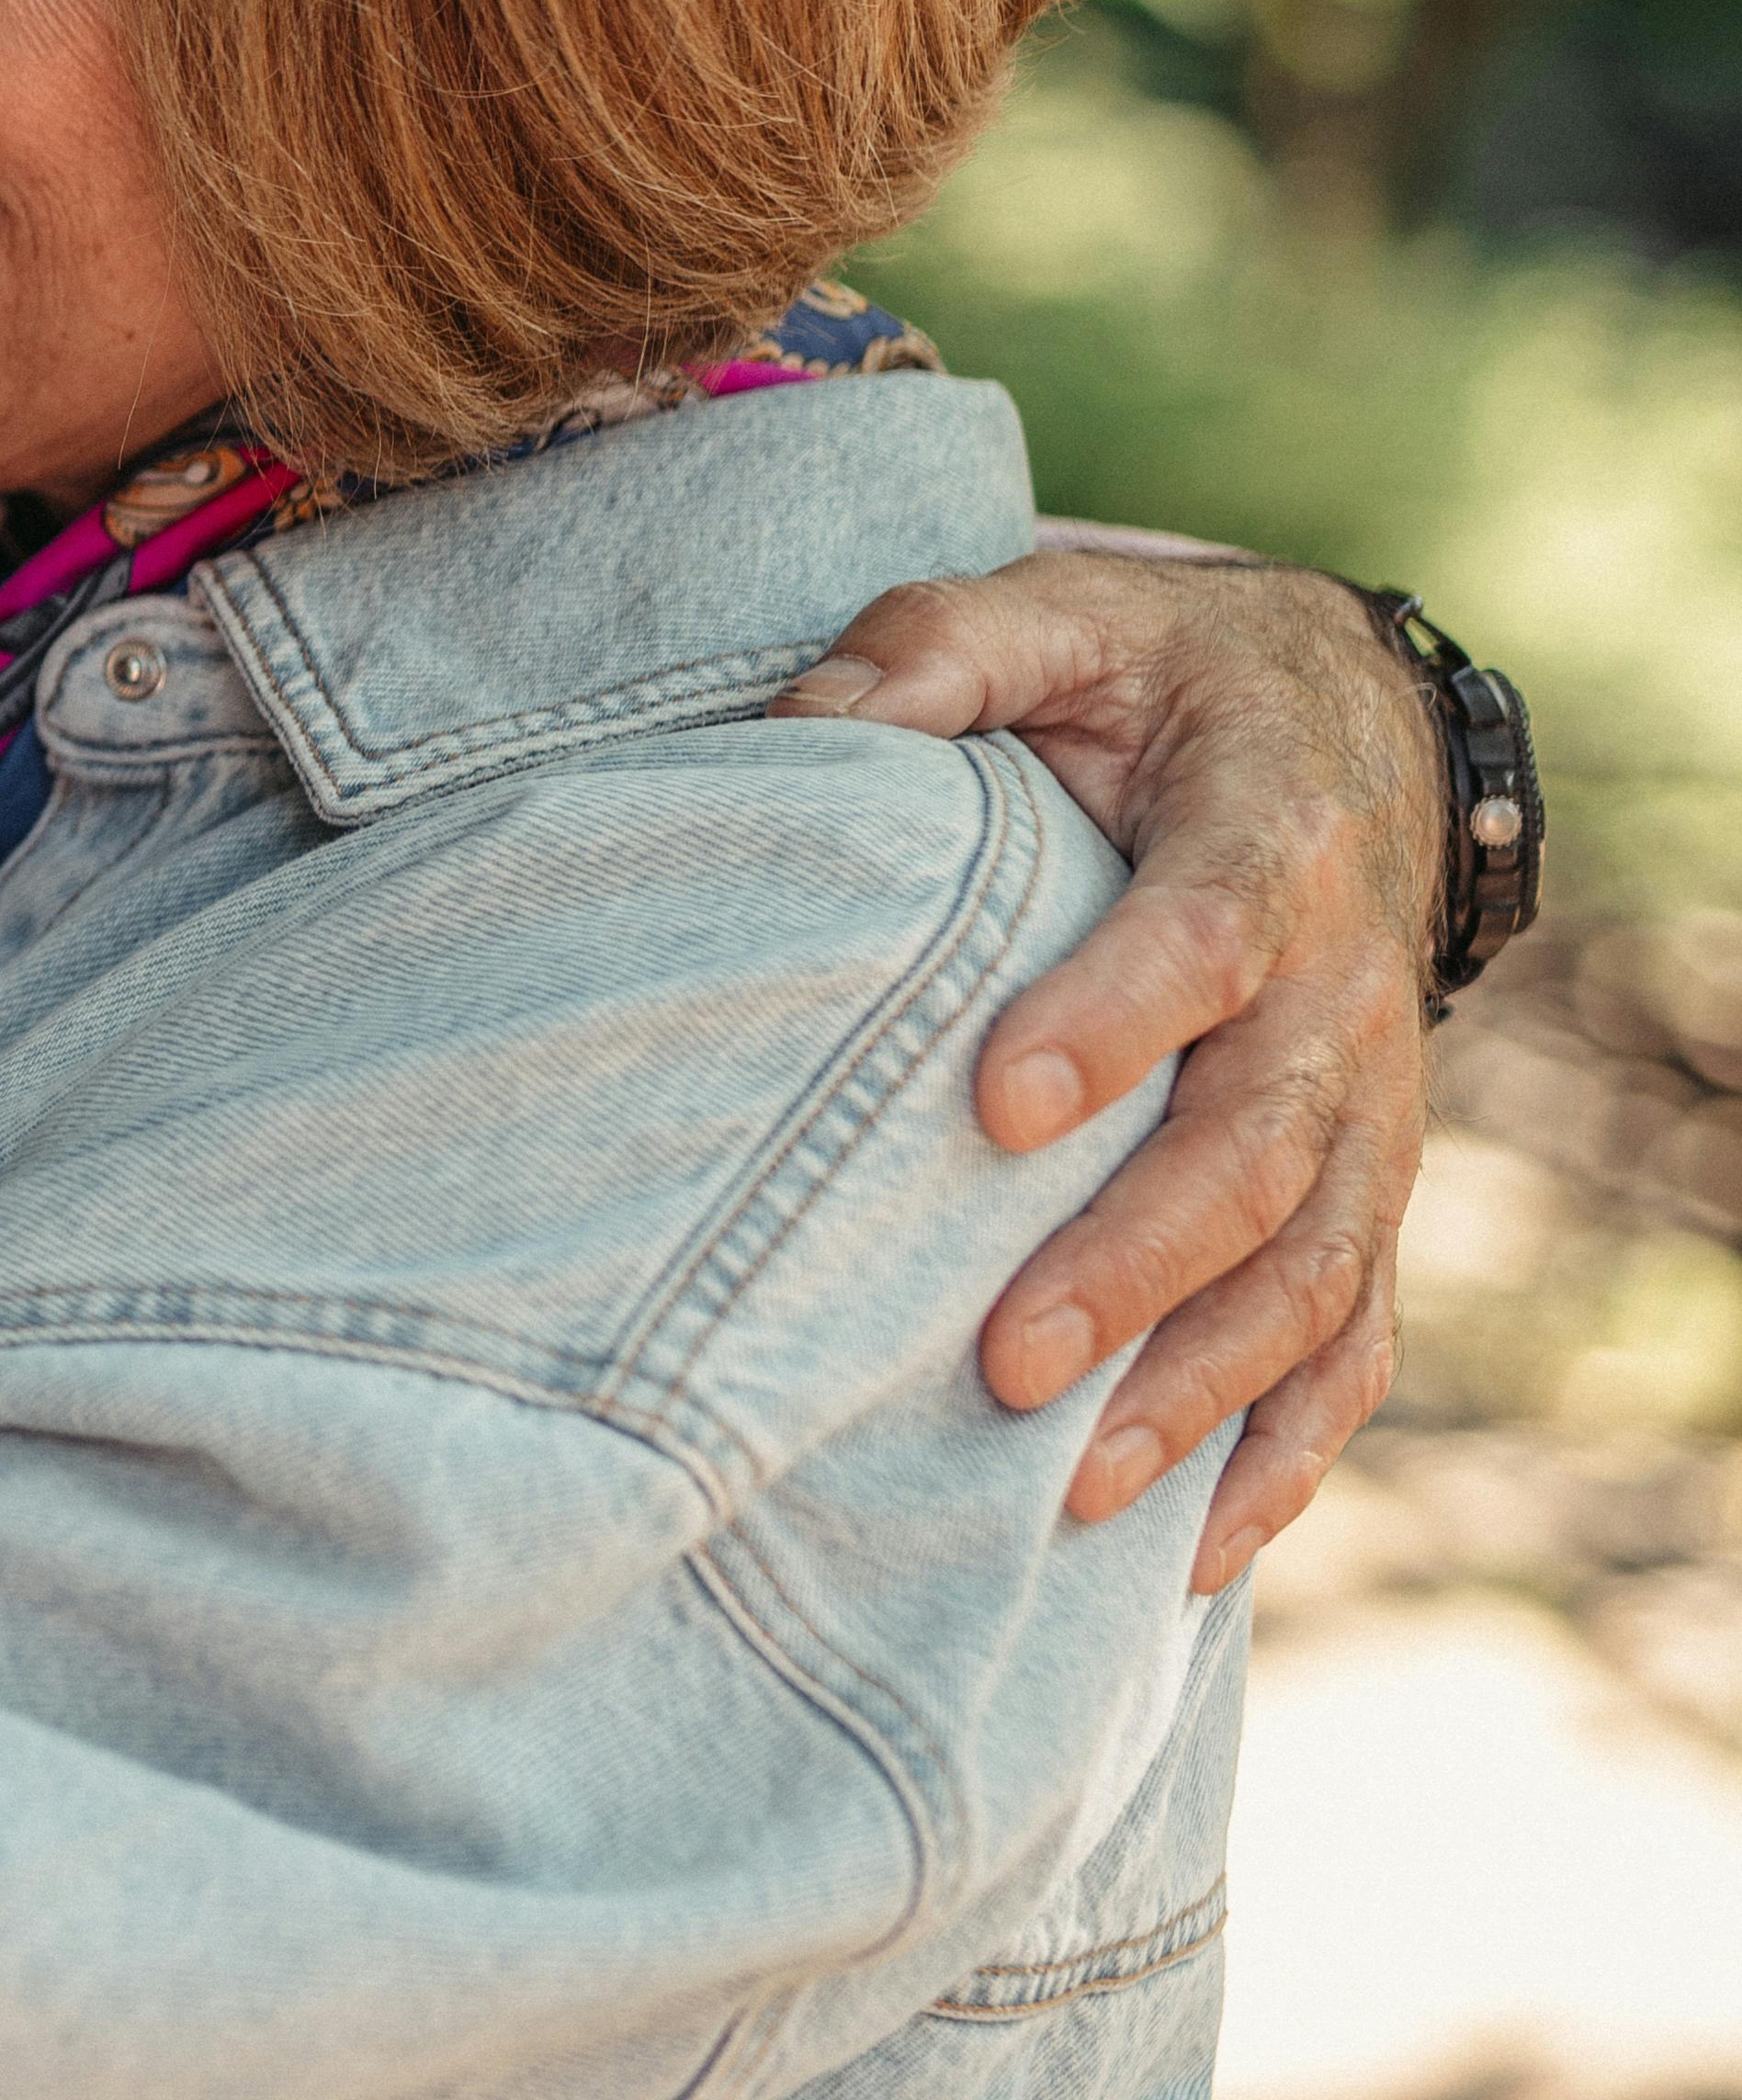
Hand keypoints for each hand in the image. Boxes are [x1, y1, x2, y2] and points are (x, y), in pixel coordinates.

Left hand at [773, 548, 1441, 1590]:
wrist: (1343, 727)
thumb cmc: (1148, 678)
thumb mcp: (1052, 613)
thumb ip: (926, 649)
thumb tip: (794, 724)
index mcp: (1267, 833)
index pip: (1204, 936)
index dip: (1113, 1021)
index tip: (997, 1106)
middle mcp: (1343, 988)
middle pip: (1264, 1145)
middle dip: (1138, 1263)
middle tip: (1002, 1362)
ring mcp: (1373, 1109)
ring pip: (1313, 1272)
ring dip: (1200, 1387)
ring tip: (1068, 1489)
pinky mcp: (1365, 1189)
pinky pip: (1351, 1341)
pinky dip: (1284, 1452)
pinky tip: (1185, 1553)